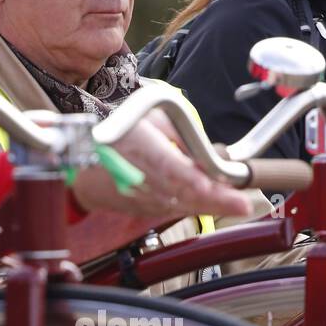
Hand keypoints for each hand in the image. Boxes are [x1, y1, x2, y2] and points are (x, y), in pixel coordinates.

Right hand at [71, 112, 250, 220]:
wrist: (83, 163)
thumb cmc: (120, 132)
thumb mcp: (150, 116)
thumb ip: (180, 133)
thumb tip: (208, 154)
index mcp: (137, 145)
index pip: (171, 169)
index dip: (195, 182)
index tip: (220, 189)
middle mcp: (137, 175)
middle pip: (180, 193)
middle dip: (214, 201)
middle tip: (241, 204)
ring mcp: (138, 196)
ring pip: (178, 206)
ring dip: (208, 207)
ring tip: (234, 204)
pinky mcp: (141, 208)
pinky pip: (171, 210)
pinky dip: (192, 209)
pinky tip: (211, 206)